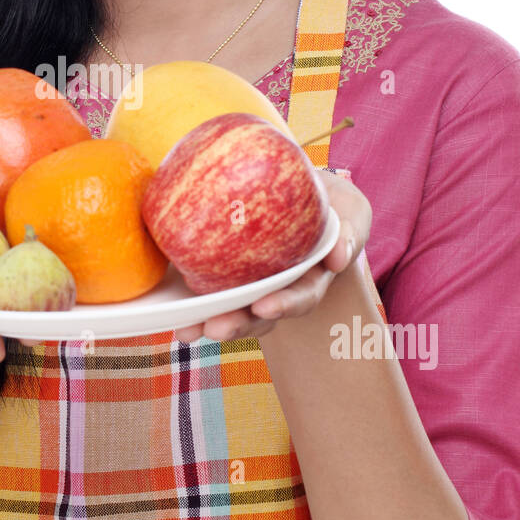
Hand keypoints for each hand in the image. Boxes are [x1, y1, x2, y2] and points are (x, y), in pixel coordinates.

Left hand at [172, 170, 370, 345]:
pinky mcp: (217, 270)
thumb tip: (339, 257)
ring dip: (206, 321)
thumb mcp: (350, 210)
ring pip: (227, 309)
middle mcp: (275, 290)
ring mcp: (245, 283)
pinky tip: (168, 311)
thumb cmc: (329, 202)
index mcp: (308, 279)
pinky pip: (201, 288)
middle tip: (215, 328)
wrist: (297, 190)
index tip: (265, 306)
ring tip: (186, 330)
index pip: (299, 297)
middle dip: (237, 324)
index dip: (284, 305)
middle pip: (257, 315)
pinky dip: (185, 300)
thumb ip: (350, 231)